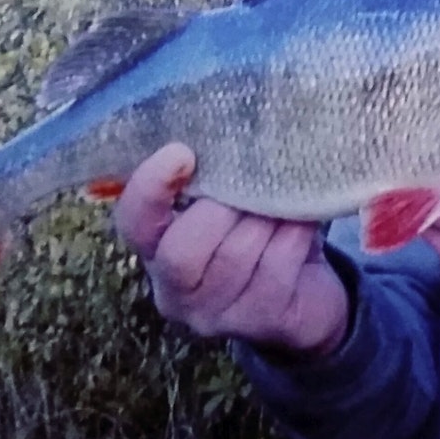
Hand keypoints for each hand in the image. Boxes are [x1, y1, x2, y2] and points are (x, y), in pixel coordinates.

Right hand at [112, 143, 349, 357]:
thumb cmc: (257, 228)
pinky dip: (295, 233)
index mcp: (155, 247)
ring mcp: (216, 314)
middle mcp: (174, 288)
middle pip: (182, 251)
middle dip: (223, 208)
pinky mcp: (261, 322)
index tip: (180, 153)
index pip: (132, 222)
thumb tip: (233, 116)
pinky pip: (278, 266)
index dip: (149, 189)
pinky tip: (305, 221)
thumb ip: (216, 170)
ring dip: (268, 215)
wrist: (306, 293)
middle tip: (256, 180)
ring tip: (287, 195)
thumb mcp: (229, 198)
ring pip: (236, 256)